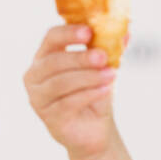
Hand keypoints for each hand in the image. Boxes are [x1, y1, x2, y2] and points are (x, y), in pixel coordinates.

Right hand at [23, 23, 121, 159]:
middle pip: (54, 61)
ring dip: (88, 77)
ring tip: (111, 75)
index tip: (88, 32)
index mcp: (44, 56)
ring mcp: (38, 98)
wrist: (94, 128)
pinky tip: (105, 89)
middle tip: (102, 56)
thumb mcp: (103, 68)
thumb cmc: (93, 92)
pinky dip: (89, 94)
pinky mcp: (48, 118)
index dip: (68, 33)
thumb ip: (110, 50)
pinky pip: (67, 103)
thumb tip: (126, 33)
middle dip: (80, 58)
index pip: (50, 38)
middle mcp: (34, 76)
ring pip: (61, 83)